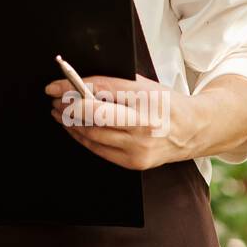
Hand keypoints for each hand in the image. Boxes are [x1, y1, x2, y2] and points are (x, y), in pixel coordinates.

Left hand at [44, 73, 198, 169]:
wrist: (193, 130)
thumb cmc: (166, 103)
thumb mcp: (144, 85)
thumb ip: (114, 85)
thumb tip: (77, 84)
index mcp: (145, 98)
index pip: (99, 90)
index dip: (71, 87)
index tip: (54, 86)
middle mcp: (142, 124)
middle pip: (93, 115)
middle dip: (67, 107)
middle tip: (54, 100)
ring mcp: (138, 147)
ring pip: (92, 134)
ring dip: (70, 122)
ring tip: (59, 112)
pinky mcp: (134, 162)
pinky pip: (98, 149)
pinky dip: (82, 137)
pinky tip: (73, 128)